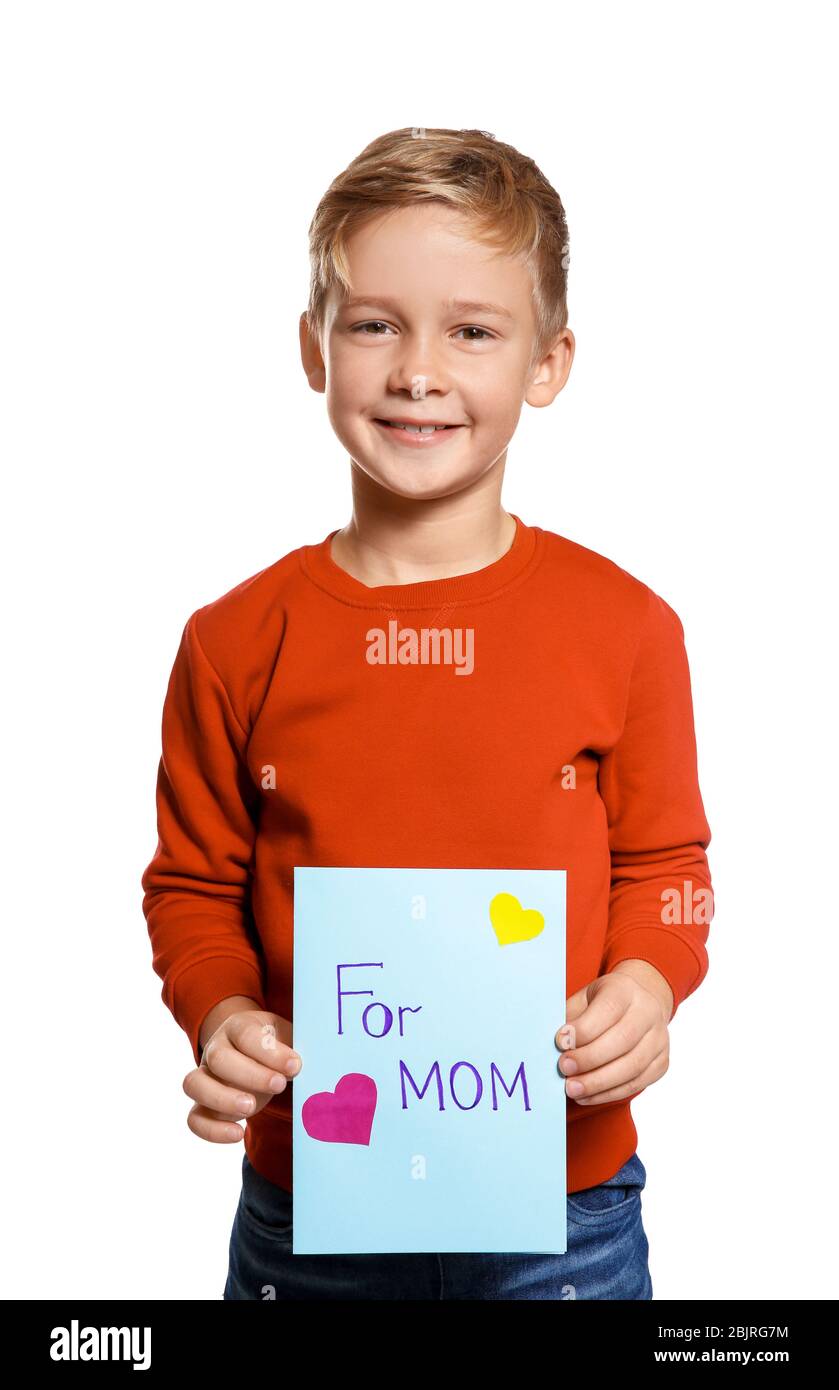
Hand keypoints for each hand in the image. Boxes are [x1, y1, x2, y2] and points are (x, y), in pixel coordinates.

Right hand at [183, 1008, 301, 1143]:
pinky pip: (194, 1118)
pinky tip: (238, 1133)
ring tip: (252, 1108)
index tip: (296, 1065)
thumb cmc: (274, 1043)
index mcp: (238, 1026)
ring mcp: (204, 1076)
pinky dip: (212, 1130)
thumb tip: (325, 1059)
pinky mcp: (202, 1104)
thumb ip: (298, 1046)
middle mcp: (215, 1048)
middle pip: (219, 1058)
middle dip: (250, 1074)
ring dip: (223, 1099)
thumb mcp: (287, 1035)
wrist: (251, 1050)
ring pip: (195, 1085)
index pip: (246, 1035)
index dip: (270, 1052)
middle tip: (279, 1085)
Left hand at [555, 963, 670, 1106]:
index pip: (608, 1009)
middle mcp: (648, 1012)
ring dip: (598, 1082)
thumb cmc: (603, 1003)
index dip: (584, 1029)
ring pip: (632, 1066)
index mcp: (625, 990)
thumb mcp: (585, 998)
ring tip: (572, 1088)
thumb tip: (551, 1046)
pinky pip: (636, 1084)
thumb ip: (571, 1017)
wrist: (640, 1002)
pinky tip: (587, 1095)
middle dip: (590, 1058)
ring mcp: (659, 1039)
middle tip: (564, 1068)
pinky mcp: (661, 1063)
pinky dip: (608, 1093)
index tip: (560, 1042)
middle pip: (622, 1040)